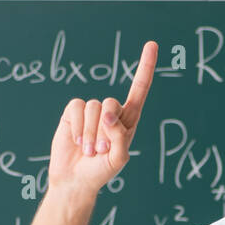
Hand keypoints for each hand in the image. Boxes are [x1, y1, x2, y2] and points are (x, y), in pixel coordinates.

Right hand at [48, 40, 156, 196]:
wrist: (75, 180)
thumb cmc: (100, 171)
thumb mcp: (119, 158)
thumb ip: (120, 135)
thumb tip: (108, 113)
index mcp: (128, 119)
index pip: (139, 89)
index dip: (145, 67)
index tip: (152, 45)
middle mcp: (110, 112)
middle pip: (111, 103)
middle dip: (105, 129)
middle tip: (101, 150)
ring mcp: (91, 112)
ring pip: (93, 107)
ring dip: (91, 133)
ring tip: (89, 150)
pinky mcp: (73, 113)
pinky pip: (77, 108)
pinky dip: (78, 127)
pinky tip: (77, 141)